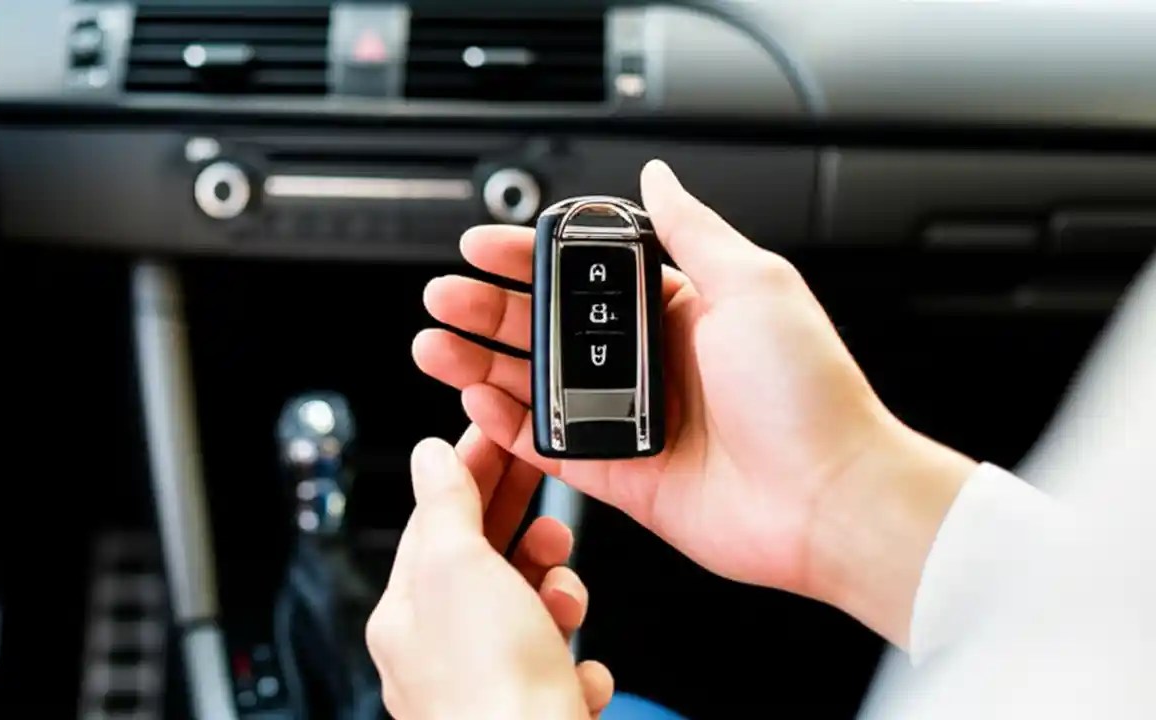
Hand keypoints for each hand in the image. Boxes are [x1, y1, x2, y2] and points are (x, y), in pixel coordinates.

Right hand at [412, 159, 976, 645]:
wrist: (831, 497)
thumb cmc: (809, 394)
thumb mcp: (754, 285)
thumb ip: (691, 230)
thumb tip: (655, 176)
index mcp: (679, 309)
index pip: (585, 274)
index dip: (529, 258)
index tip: (484, 245)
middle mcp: (651, 361)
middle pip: (548, 326)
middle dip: (489, 309)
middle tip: (445, 296)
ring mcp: (631, 418)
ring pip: (537, 384)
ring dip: (482, 362)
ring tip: (436, 344)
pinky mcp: (622, 473)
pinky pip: (549, 446)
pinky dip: (508, 425)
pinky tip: (475, 398)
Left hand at [455, 424, 613, 713]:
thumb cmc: (491, 687)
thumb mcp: (457, 566)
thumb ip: (444, 506)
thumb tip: (428, 457)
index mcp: (409, 611)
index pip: (436, 520)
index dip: (473, 471)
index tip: (505, 437)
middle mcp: (440, 652)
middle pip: (485, 566)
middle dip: (524, 536)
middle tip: (551, 516)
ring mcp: (488, 687)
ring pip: (529, 618)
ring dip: (556, 599)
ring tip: (564, 602)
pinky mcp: (532, 716)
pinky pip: (560, 673)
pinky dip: (575, 666)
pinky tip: (579, 674)